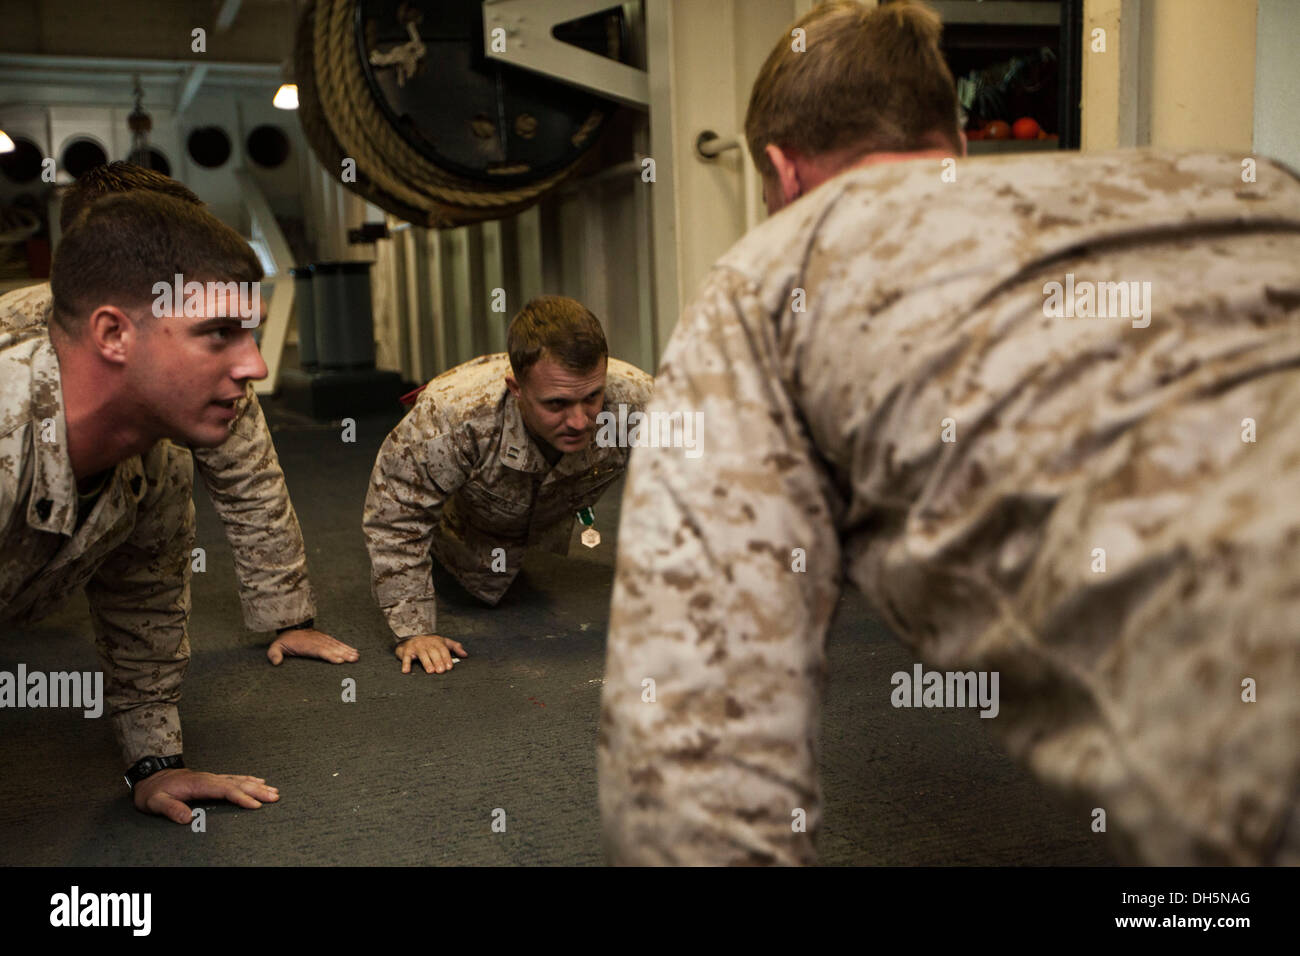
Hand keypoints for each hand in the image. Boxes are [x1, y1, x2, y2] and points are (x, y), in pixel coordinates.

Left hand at [133, 768, 279, 823]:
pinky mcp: (212, 779)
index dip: (241, 797)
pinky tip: (258, 780)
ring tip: (274, 791)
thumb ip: (171, 809)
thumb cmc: (153, 791)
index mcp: (198, 784)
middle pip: (237, 784)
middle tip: (275, 797)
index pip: (225, 790)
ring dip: (257, 785)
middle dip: (257, 791)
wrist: (150, 776)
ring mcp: (212, 778)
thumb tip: (188, 818)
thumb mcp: (155, 802)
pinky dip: (249, 779)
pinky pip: (235, 778)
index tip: (255, 805)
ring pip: (239, 780)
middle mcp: (209, 778)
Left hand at [267, 627, 358, 664]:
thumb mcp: (276, 646)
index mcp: (306, 645)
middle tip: (353, 659)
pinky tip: (354, 651)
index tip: (339, 660)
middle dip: (343, 654)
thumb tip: (276, 662)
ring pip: (336, 645)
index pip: (319, 650)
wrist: (292, 625)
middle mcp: (317, 641)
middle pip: (331, 648)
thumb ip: (274, 653)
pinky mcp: (327, 639)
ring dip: (347, 650)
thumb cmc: (285, 640)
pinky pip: (337, 643)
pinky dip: (346, 647)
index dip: (329, 655)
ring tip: (356, 656)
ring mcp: (323, 639)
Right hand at [395, 634, 466, 674]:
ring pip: (422, 654)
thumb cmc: (429, 642)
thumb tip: (465, 655)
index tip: (449, 667)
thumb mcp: (443, 642)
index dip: (446, 658)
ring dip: (426, 663)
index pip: (443, 649)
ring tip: (430, 671)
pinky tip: (406, 671)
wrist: (410, 636)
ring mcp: (416, 647)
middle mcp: (426, 643)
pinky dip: (406, 664)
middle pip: (433, 652)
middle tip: (441, 671)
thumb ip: (455, 647)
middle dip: (438, 661)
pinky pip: (406, 657)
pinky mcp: (406, 651)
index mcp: (436, 641)